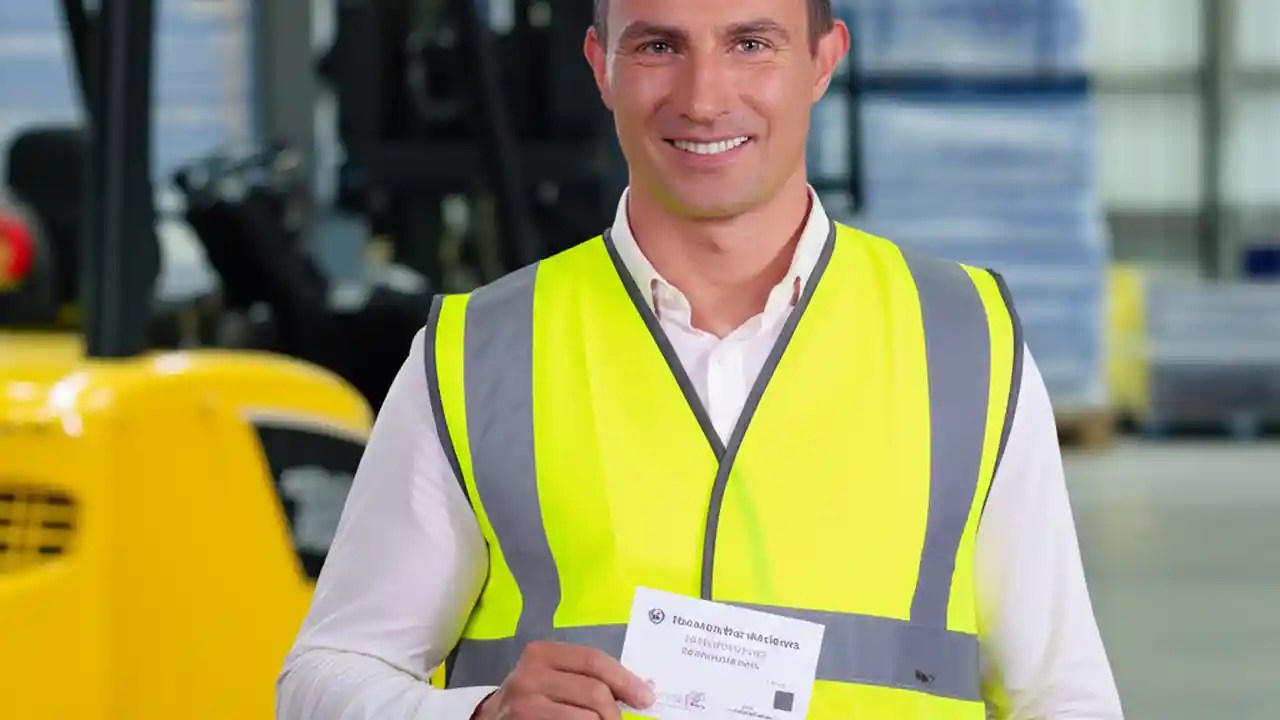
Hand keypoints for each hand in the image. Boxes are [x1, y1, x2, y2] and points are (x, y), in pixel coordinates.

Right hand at [472, 641, 654, 719]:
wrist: (494, 719)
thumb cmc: (533, 696)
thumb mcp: (553, 677)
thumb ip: (585, 677)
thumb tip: (637, 691)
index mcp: (543, 654)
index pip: (594, 660)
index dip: (625, 679)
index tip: (646, 698)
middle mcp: (531, 675)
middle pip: (594, 692)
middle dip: (615, 711)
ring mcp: (526, 704)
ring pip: (587, 718)